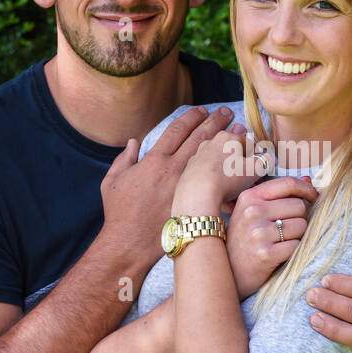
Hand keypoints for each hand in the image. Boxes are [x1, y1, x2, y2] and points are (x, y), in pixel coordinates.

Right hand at [99, 106, 235, 268]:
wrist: (129, 242)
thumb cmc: (119, 213)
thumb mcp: (113, 181)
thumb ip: (124, 159)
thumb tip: (133, 142)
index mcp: (153, 161)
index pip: (176, 131)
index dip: (190, 118)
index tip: (201, 110)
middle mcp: (172, 169)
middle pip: (198, 139)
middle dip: (213, 122)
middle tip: (226, 112)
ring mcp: (185, 186)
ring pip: (210, 157)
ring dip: (225, 141)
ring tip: (237, 130)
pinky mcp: (193, 201)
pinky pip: (214, 180)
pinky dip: (227, 167)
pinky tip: (238, 159)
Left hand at [172, 123, 259, 214]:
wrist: (197, 194)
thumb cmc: (228, 178)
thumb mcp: (255, 169)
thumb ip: (265, 162)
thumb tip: (266, 160)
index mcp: (227, 137)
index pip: (249, 144)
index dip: (258, 159)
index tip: (261, 172)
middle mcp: (210, 143)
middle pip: (233, 156)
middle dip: (243, 169)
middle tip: (249, 184)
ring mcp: (197, 157)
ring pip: (221, 168)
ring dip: (231, 179)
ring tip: (236, 195)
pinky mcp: (189, 172)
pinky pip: (209, 178)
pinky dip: (217, 186)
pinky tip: (222, 199)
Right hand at [225, 176, 318, 297]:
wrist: (228, 272)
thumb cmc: (244, 239)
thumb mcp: (254, 212)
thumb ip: (280, 194)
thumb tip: (308, 179)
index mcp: (250, 197)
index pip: (288, 183)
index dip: (307, 189)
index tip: (313, 197)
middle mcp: (253, 212)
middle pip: (299, 206)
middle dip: (299, 218)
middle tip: (286, 229)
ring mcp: (258, 233)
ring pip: (301, 226)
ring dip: (297, 236)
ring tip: (281, 242)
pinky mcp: (265, 254)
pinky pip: (296, 245)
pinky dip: (294, 251)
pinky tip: (280, 254)